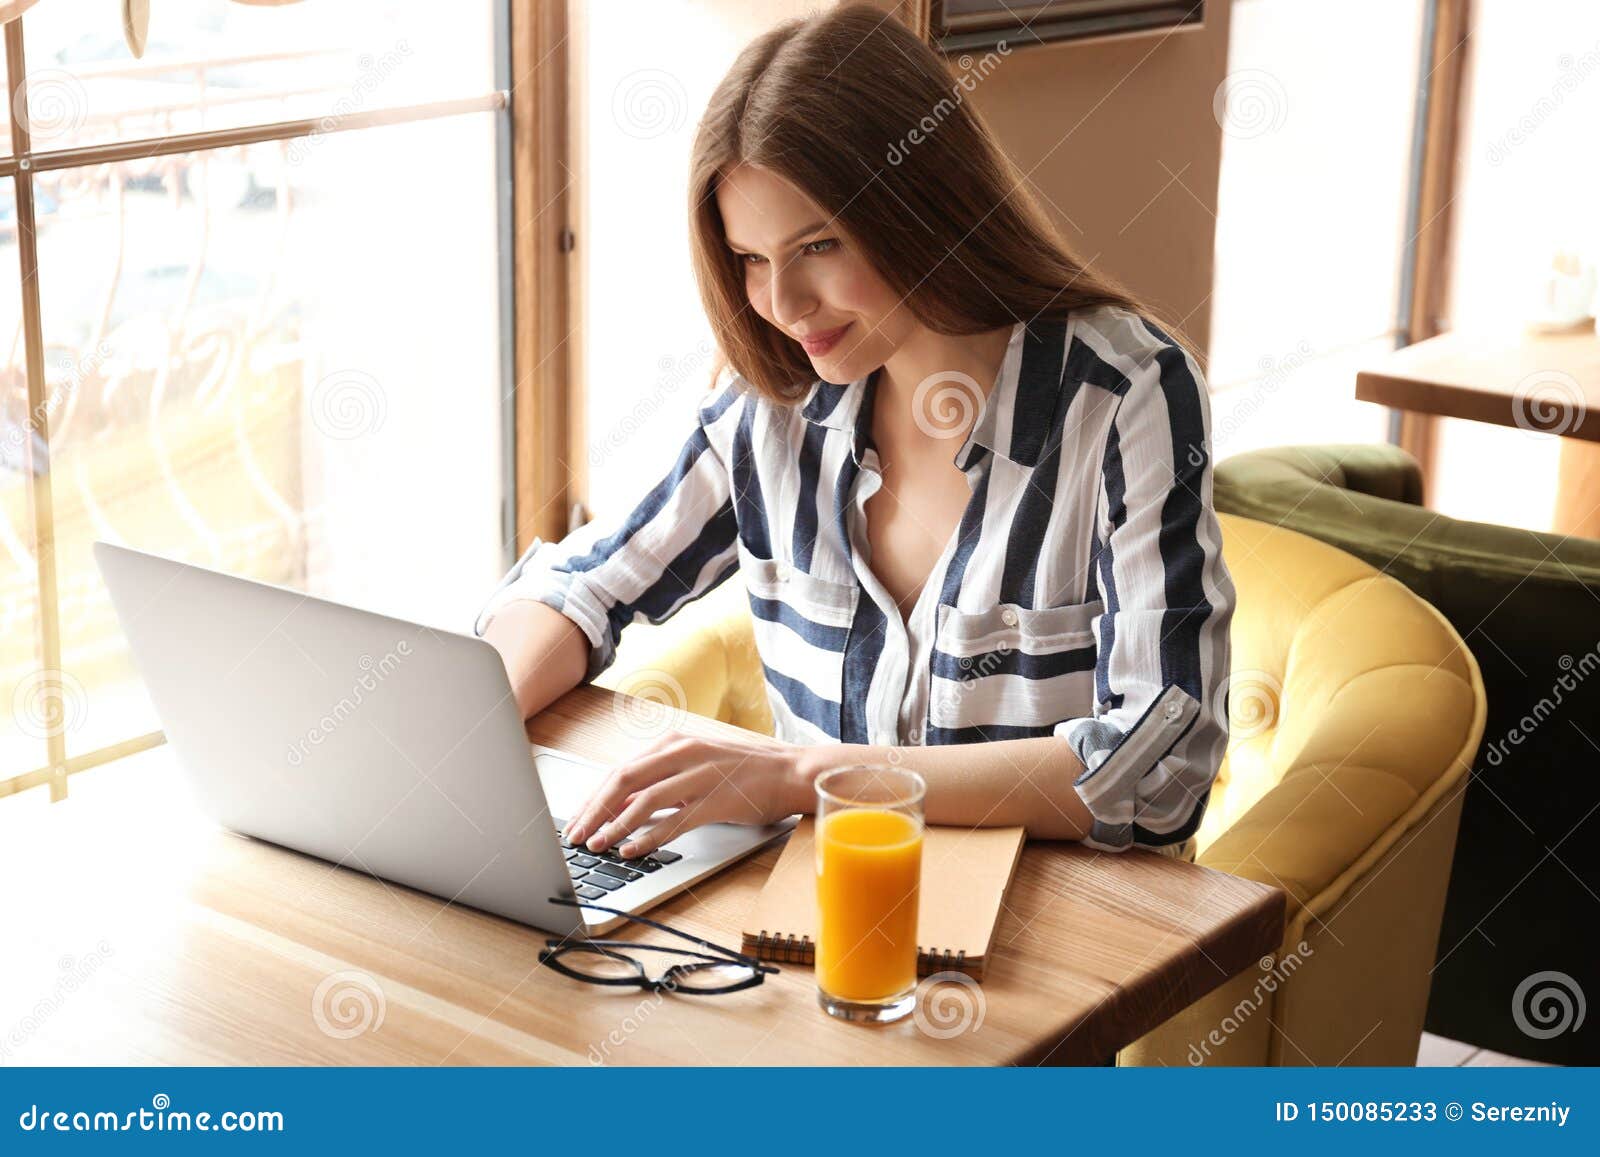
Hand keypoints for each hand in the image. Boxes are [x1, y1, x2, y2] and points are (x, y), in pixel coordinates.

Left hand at [561, 730, 808, 857]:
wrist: (791, 772)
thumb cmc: (745, 772)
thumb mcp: (697, 766)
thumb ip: (663, 782)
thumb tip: (626, 808)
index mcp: (674, 743)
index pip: (621, 770)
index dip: (594, 798)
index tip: (577, 820)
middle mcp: (683, 753)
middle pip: (624, 781)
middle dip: (595, 811)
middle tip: (577, 836)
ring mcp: (700, 775)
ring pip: (644, 801)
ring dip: (615, 826)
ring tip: (598, 845)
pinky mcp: (717, 799)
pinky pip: (675, 820)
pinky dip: (649, 837)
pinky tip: (632, 849)